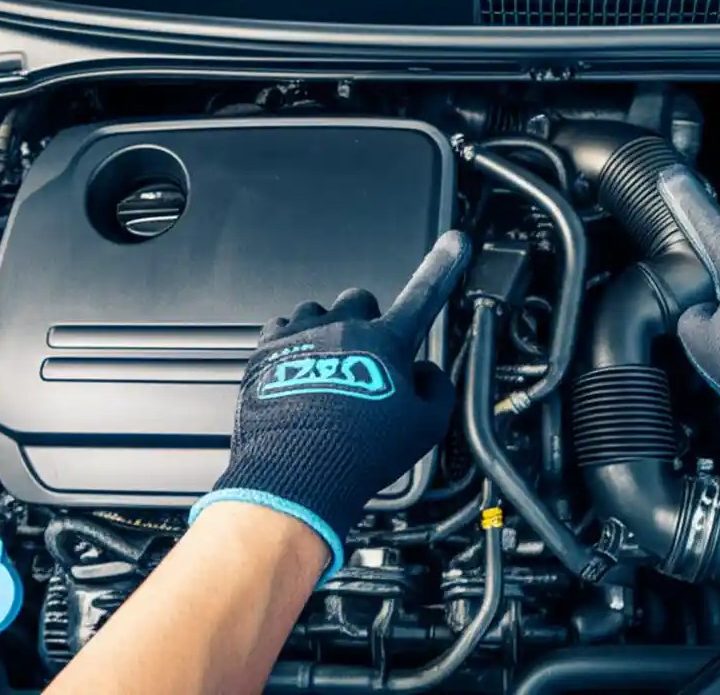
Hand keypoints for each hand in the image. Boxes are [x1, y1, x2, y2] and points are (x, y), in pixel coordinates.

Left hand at [190, 231, 471, 581]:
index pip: (424, 294)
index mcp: (387, 343)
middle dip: (366, 322)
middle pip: (361, 300)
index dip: (443, 265)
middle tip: (366, 360)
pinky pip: (280, 331)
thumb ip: (436, 390)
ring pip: (317, 312)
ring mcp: (300, 336)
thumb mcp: (425, 429)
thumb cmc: (360, 454)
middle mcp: (343, 328)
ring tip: (328, 373)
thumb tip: (426, 373)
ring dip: (326, 331)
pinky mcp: (265, 352)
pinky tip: (297, 377)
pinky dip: (291, 347)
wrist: (295, 478)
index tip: (454, 242)